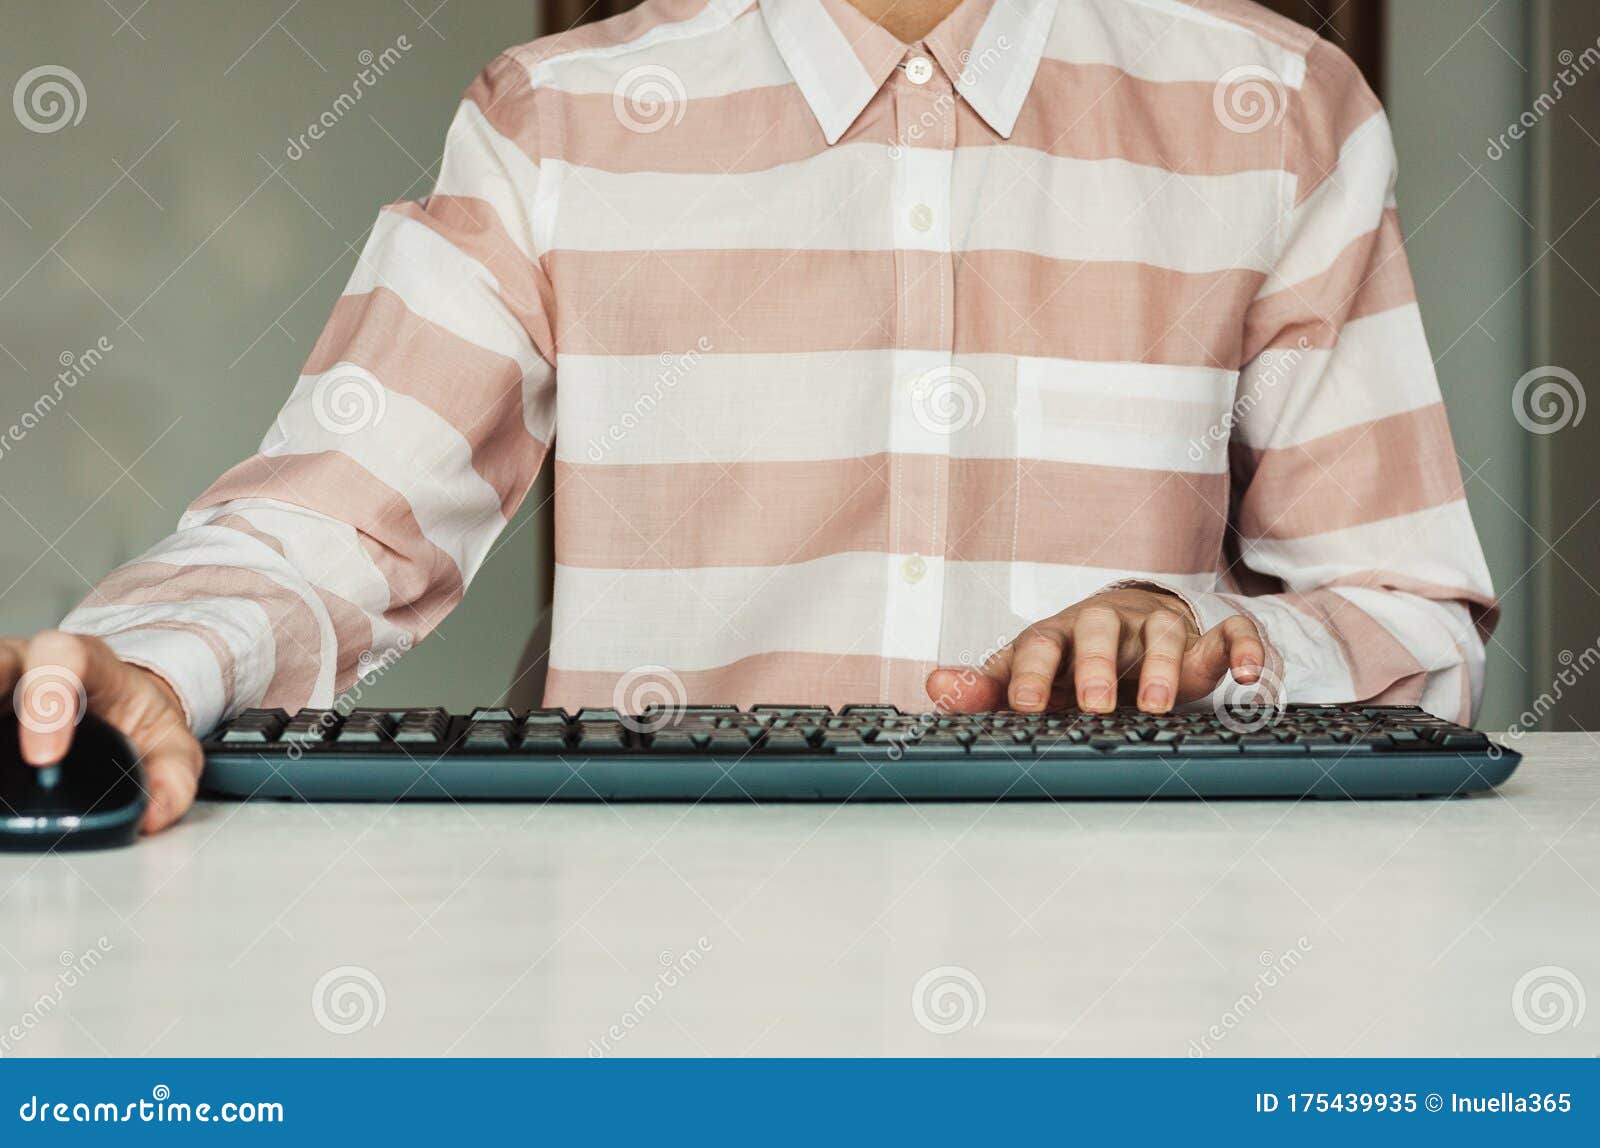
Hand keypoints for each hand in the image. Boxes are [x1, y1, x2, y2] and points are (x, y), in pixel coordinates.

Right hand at [1, 631, 200, 833]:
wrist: (120, 707)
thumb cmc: (136, 719)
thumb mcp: (171, 744)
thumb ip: (174, 777)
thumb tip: (154, 815)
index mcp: (90, 663)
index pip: (66, 657)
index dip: (48, 698)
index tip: (44, 757)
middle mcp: (33, 662)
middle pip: (0, 660)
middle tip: (17, 758)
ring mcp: (1, 681)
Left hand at [926, 587, 1265, 713]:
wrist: (1136, 630)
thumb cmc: (1074, 661)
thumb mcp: (1030, 674)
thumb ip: (985, 685)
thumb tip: (933, 685)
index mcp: (1059, 634)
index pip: (1038, 645)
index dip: (1029, 673)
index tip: (1022, 705)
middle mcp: (1109, 625)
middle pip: (1100, 629)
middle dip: (1097, 666)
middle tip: (1095, 705)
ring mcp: (1160, 628)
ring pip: (1165, 631)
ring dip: (1163, 665)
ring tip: (1156, 706)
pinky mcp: (1206, 638)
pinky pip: (1231, 633)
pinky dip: (1241, 649)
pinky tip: (1245, 677)